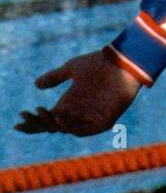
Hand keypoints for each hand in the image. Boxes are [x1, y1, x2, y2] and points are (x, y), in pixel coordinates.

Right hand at [14, 51, 141, 137]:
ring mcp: (89, 119)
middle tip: (27, 115)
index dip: (32, 123)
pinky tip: (60, 117)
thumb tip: (36, 84)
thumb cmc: (99, 63)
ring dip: (52, 122)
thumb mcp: (72, 69)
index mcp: (68, 104)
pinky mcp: (102, 123)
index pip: (46, 119)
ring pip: (65, 129)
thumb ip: (55, 77)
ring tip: (43, 112)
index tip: (17, 124)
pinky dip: (70, 126)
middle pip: (52, 126)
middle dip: (37, 123)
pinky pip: (83, 130)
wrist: (122, 61)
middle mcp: (77, 114)